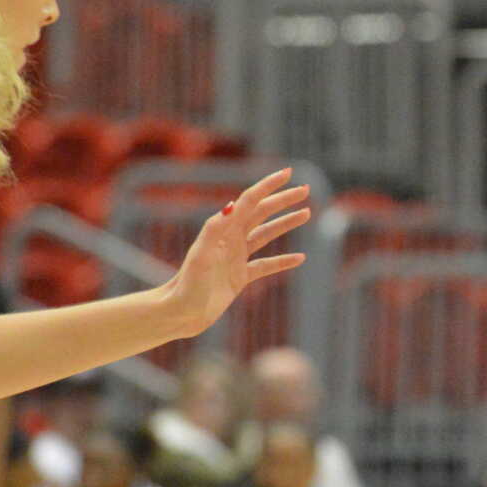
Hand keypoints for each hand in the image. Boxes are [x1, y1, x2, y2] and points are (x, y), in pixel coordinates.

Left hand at [162, 168, 310, 338]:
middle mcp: (230, 239)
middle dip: (283, 200)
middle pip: (261, 213)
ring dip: (285, 223)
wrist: (180, 313)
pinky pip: (266, 265)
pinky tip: (299, 258)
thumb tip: (233, 204)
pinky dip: (282, 261)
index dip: (269, 186)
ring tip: (306, 213)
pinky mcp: (240, 277)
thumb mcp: (201, 256)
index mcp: (223, 230)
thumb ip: (214, 230)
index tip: (288, 173)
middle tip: (305, 189)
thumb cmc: (188, 285)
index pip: (250, 201)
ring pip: (266, 234)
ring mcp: (236, 258)